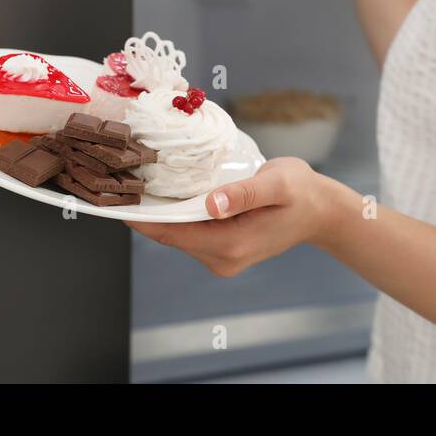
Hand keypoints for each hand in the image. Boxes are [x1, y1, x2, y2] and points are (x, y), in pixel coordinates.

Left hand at [126, 158, 353, 277]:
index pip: (173, 232)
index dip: (141, 217)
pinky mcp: (223, 251)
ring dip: (162, 212)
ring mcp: (222, 258)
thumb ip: (244, 193)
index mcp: (232, 244)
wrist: (321, 211)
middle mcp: (222, 258)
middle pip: (171, 234)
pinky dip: (178, 215)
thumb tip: (213, 204)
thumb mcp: (277, 183)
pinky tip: (169, 193)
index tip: (113, 198)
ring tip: (140, 181)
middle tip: (122, 177)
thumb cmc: (302, 192)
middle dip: (147, 211)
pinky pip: (190, 232)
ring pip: (178, 234)